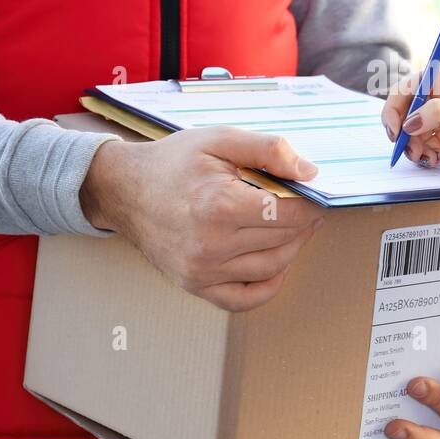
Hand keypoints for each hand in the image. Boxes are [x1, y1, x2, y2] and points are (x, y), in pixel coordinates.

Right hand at [80, 126, 325, 311]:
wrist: (124, 189)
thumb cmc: (173, 162)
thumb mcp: (220, 139)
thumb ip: (268, 150)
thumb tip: (309, 172)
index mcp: (220, 205)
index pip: (288, 213)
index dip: (310, 204)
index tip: (315, 195)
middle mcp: (211, 244)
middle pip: (283, 240)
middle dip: (303, 224)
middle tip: (307, 208)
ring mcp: (202, 270)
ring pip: (271, 269)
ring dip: (291, 249)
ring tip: (293, 228)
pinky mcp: (195, 285)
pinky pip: (244, 299)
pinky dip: (268, 286)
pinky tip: (276, 264)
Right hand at [381, 61, 439, 169]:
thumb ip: (436, 115)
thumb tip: (408, 123)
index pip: (407, 88)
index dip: (394, 109)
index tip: (395, 131)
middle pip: (406, 112)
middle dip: (403, 133)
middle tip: (410, 151)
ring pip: (413, 132)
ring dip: (414, 147)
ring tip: (426, 158)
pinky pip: (425, 145)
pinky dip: (424, 154)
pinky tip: (435, 160)